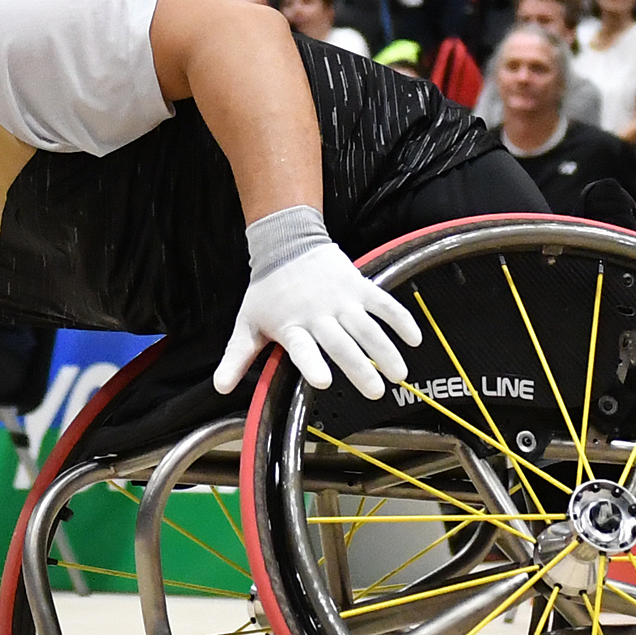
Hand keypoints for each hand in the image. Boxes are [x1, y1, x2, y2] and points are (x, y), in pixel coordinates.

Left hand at [212, 230, 420, 400]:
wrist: (286, 243)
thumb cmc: (266, 290)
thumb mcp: (247, 324)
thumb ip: (237, 357)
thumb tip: (220, 387)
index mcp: (292, 327)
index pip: (302, 348)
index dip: (312, 363)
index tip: (324, 381)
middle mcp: (318, 315)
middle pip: (342, 344)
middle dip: (360, 368)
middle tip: (375, 391)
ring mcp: (342, 299)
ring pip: (368, 328)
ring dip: (386, 351)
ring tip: (400, 375)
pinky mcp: (359, 286)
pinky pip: (384, 303)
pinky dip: (400, 319)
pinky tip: (415, 339)